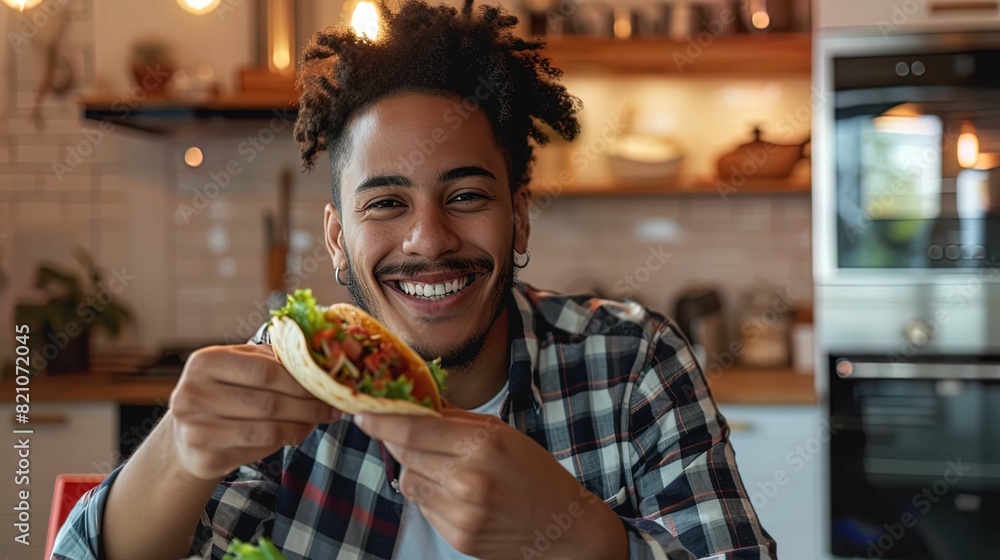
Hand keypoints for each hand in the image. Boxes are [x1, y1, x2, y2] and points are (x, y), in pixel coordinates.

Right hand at [168, 344, 340, 480]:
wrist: (185, 437)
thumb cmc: (221, 393)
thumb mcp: (236, 367)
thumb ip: (269, 360)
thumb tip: (319, 363)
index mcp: (204, 362)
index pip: (264, 370)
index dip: (301, 380)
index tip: (327, 384)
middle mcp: (193, 394)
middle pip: (269, 402)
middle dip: (309, 405)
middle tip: (333, 407)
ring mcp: (196, 429)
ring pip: (268, 429)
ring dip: (303, 425)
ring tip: (320, 420)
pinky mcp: (205, 458)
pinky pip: (259, 449)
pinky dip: (285, 440)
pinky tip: (299, 433)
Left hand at [353, 409, 627, 559]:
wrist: (563, 529)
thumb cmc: (535, 472)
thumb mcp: (503, 433)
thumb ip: (456, 419)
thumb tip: (414, 401)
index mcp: (482, 445)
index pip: (413, 431)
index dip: (381, 420)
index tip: (361, 411)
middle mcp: (468, 480)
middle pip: (405, 455)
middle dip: (397, 441)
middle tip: (398, 430)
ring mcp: (461, 512)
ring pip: (409, 481)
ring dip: (416, 469)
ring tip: (444, 466)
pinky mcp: (457, 536)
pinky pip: (424, 507)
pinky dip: (430, 495)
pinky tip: (455, 492)